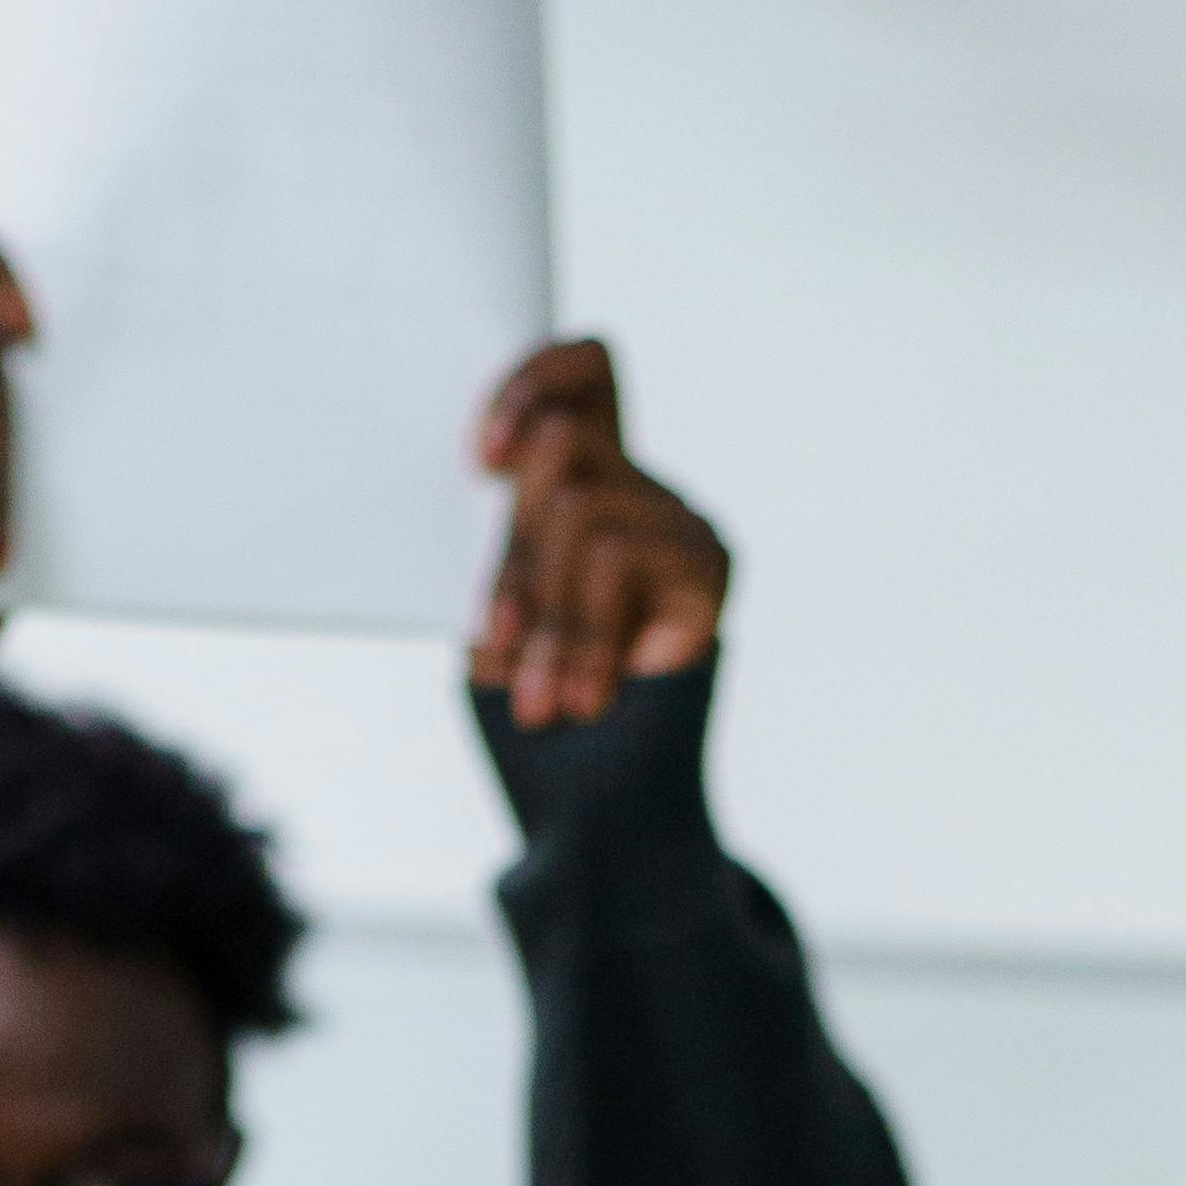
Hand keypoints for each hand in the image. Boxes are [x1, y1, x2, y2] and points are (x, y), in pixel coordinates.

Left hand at [469, 335, 727, 732]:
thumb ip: (503, 525)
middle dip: (512, 551)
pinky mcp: (707, 570)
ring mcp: (680, 527)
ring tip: (543, 696)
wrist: (588, 817)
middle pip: (558, 440)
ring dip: (543, 616)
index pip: (585, 368)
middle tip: (507, 642)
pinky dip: (581, 634)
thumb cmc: (530, 717)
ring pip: (576, 506)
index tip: (478, 464)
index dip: (531, 382)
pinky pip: (615, 554)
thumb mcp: (493, 605)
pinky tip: (585, 698)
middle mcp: (642, 492)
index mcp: (588, 485)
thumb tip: (506, 454)